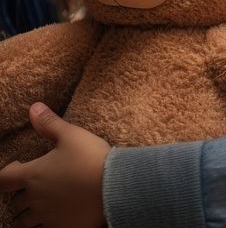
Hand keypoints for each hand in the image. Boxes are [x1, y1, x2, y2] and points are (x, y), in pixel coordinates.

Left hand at [0, 103, 108, 227]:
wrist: (117, 186)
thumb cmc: (92, 159)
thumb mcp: (72, 135)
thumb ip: (50, 123)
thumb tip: (33, 108)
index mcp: (33, 175)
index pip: (2, 180)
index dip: (4, 175)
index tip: (15, 168)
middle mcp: (35, 198)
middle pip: (14, 203)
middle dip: (19, 196)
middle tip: (31, 188)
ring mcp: (47, 216)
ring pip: (23, 221)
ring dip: (26, 214)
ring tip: (36, 208)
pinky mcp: (61, 227)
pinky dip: (40, 227)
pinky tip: (50, 219)